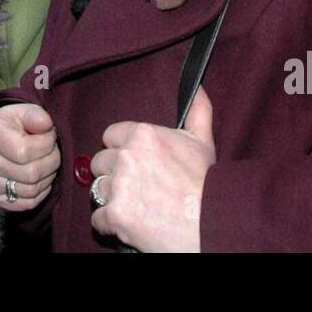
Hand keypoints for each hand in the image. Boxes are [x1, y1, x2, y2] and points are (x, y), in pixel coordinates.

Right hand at [0, 103, 60, 211]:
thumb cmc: (13, 124)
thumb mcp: (24, 111)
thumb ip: (36, 115)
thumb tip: (46, 125)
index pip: (26, 151)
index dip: (47, 145)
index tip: (50, 136)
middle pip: (31, 174)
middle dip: (51, 162)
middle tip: (52, 151)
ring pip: (31, 190)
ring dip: (48, 177)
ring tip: (46, 162)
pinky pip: (27, 204)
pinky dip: (40, 193)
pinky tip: (40, 178)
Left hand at [90, 86, 216, 251]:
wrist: (212, 223)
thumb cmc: (208, 183)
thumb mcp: (203, 142)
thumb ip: (196, 110)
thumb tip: (196, 86)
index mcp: (143, 134)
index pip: (110, 136)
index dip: (121, 150)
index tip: (136, 163)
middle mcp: (126, 157)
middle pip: (100, 163)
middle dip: (114, 174)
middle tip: (137, 187)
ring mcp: (118, 187)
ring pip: (98, 190)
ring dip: (112, 199)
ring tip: (137, 206)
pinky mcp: (115, 215)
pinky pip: (98, 219)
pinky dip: (111, 224)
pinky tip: (131, 224)